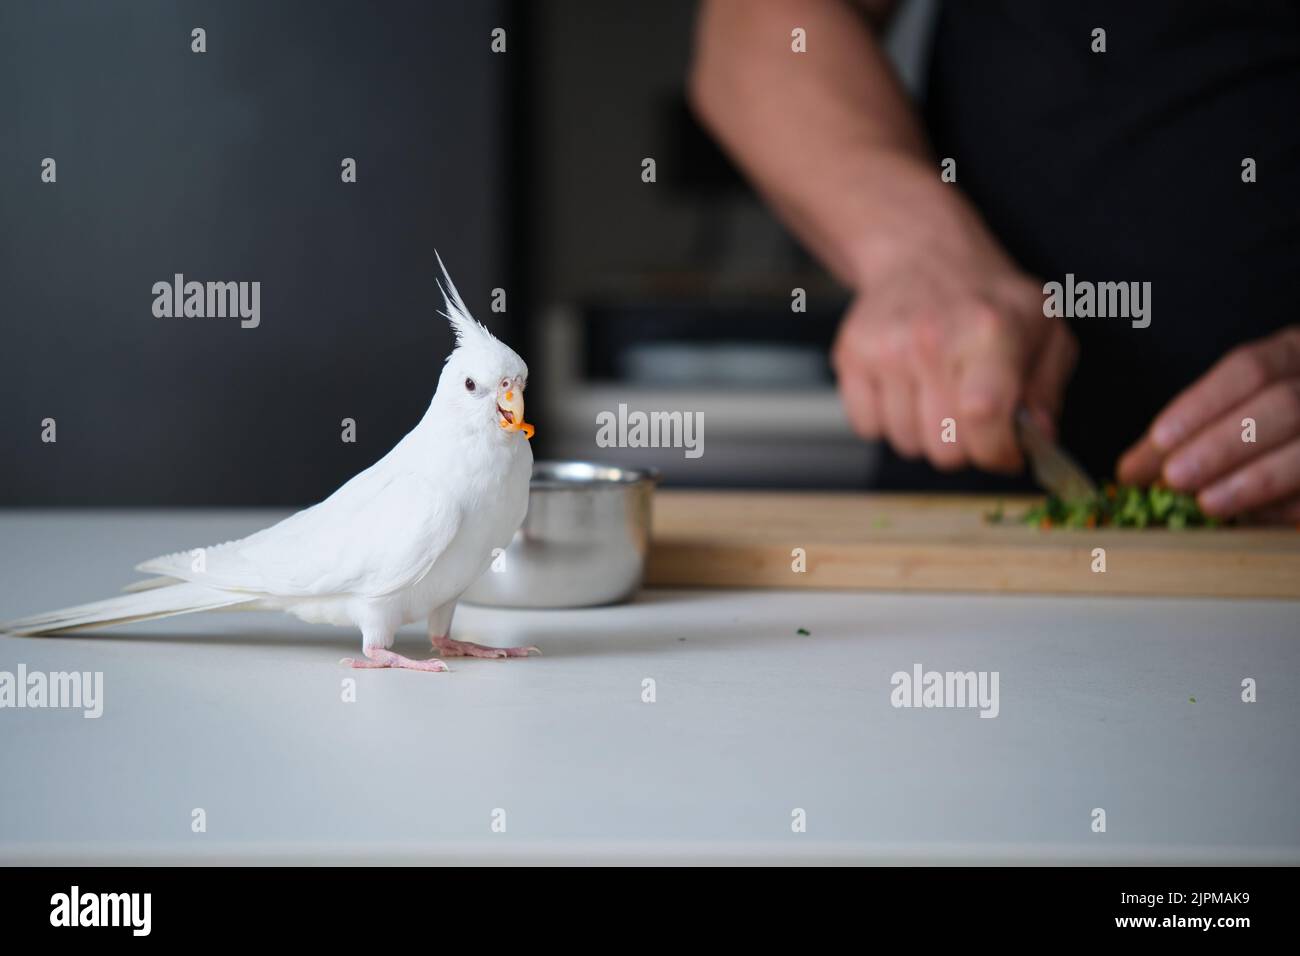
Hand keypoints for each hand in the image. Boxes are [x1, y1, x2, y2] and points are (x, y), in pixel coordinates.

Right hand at [831, 250, 1077, 472]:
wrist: (924, 256)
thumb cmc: (989, 302)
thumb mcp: (1044, 330)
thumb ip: (1048, 389)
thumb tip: (1038, 435)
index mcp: (991, 331)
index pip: (984, 417)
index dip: (997, 451)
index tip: (1006, 450)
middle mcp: (933, 338)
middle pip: (945, 447)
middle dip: (964, 447)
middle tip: (970, 419)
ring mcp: (886, 348)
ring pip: (906, 442)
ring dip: (924, 434)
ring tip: (936, 395)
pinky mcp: (850, 356)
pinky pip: (868, 428)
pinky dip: (886, 422)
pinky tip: (903, 391)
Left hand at [1117, 326, 1299, 521]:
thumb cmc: (1265, 418)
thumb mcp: (1233, 403)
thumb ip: (1187, 430)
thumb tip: (1131, 471)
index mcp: (1295, 352)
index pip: (1249, 368)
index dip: (1202, 405)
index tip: (1160, 440)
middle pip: (1281, 406)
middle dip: (1221, 446)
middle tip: (1174, 477)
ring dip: (1252, 481)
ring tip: (1207, 504)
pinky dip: (1283, 507)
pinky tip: (1248, 517)